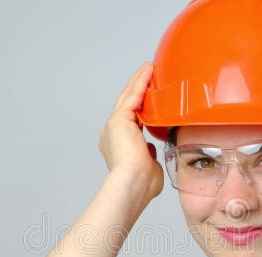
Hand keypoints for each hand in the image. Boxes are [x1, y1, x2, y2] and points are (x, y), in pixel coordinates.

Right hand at [98, 61, 163, 201]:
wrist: (132, 184)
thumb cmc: (141, 184)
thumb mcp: (148, 168)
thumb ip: (149, 158)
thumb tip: (150, 153)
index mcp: (117, 146)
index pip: (131, 122)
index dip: (140, 109)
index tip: (148, 100)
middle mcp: (112, 134)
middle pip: (127, 105)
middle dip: (137, 89)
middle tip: (147, 74)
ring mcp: (113, 125)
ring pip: (128, 97)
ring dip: (139, 81)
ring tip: (149, 67)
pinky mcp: (119, 119)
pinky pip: (132, 96)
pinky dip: (140, 82)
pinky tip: (148, 70)